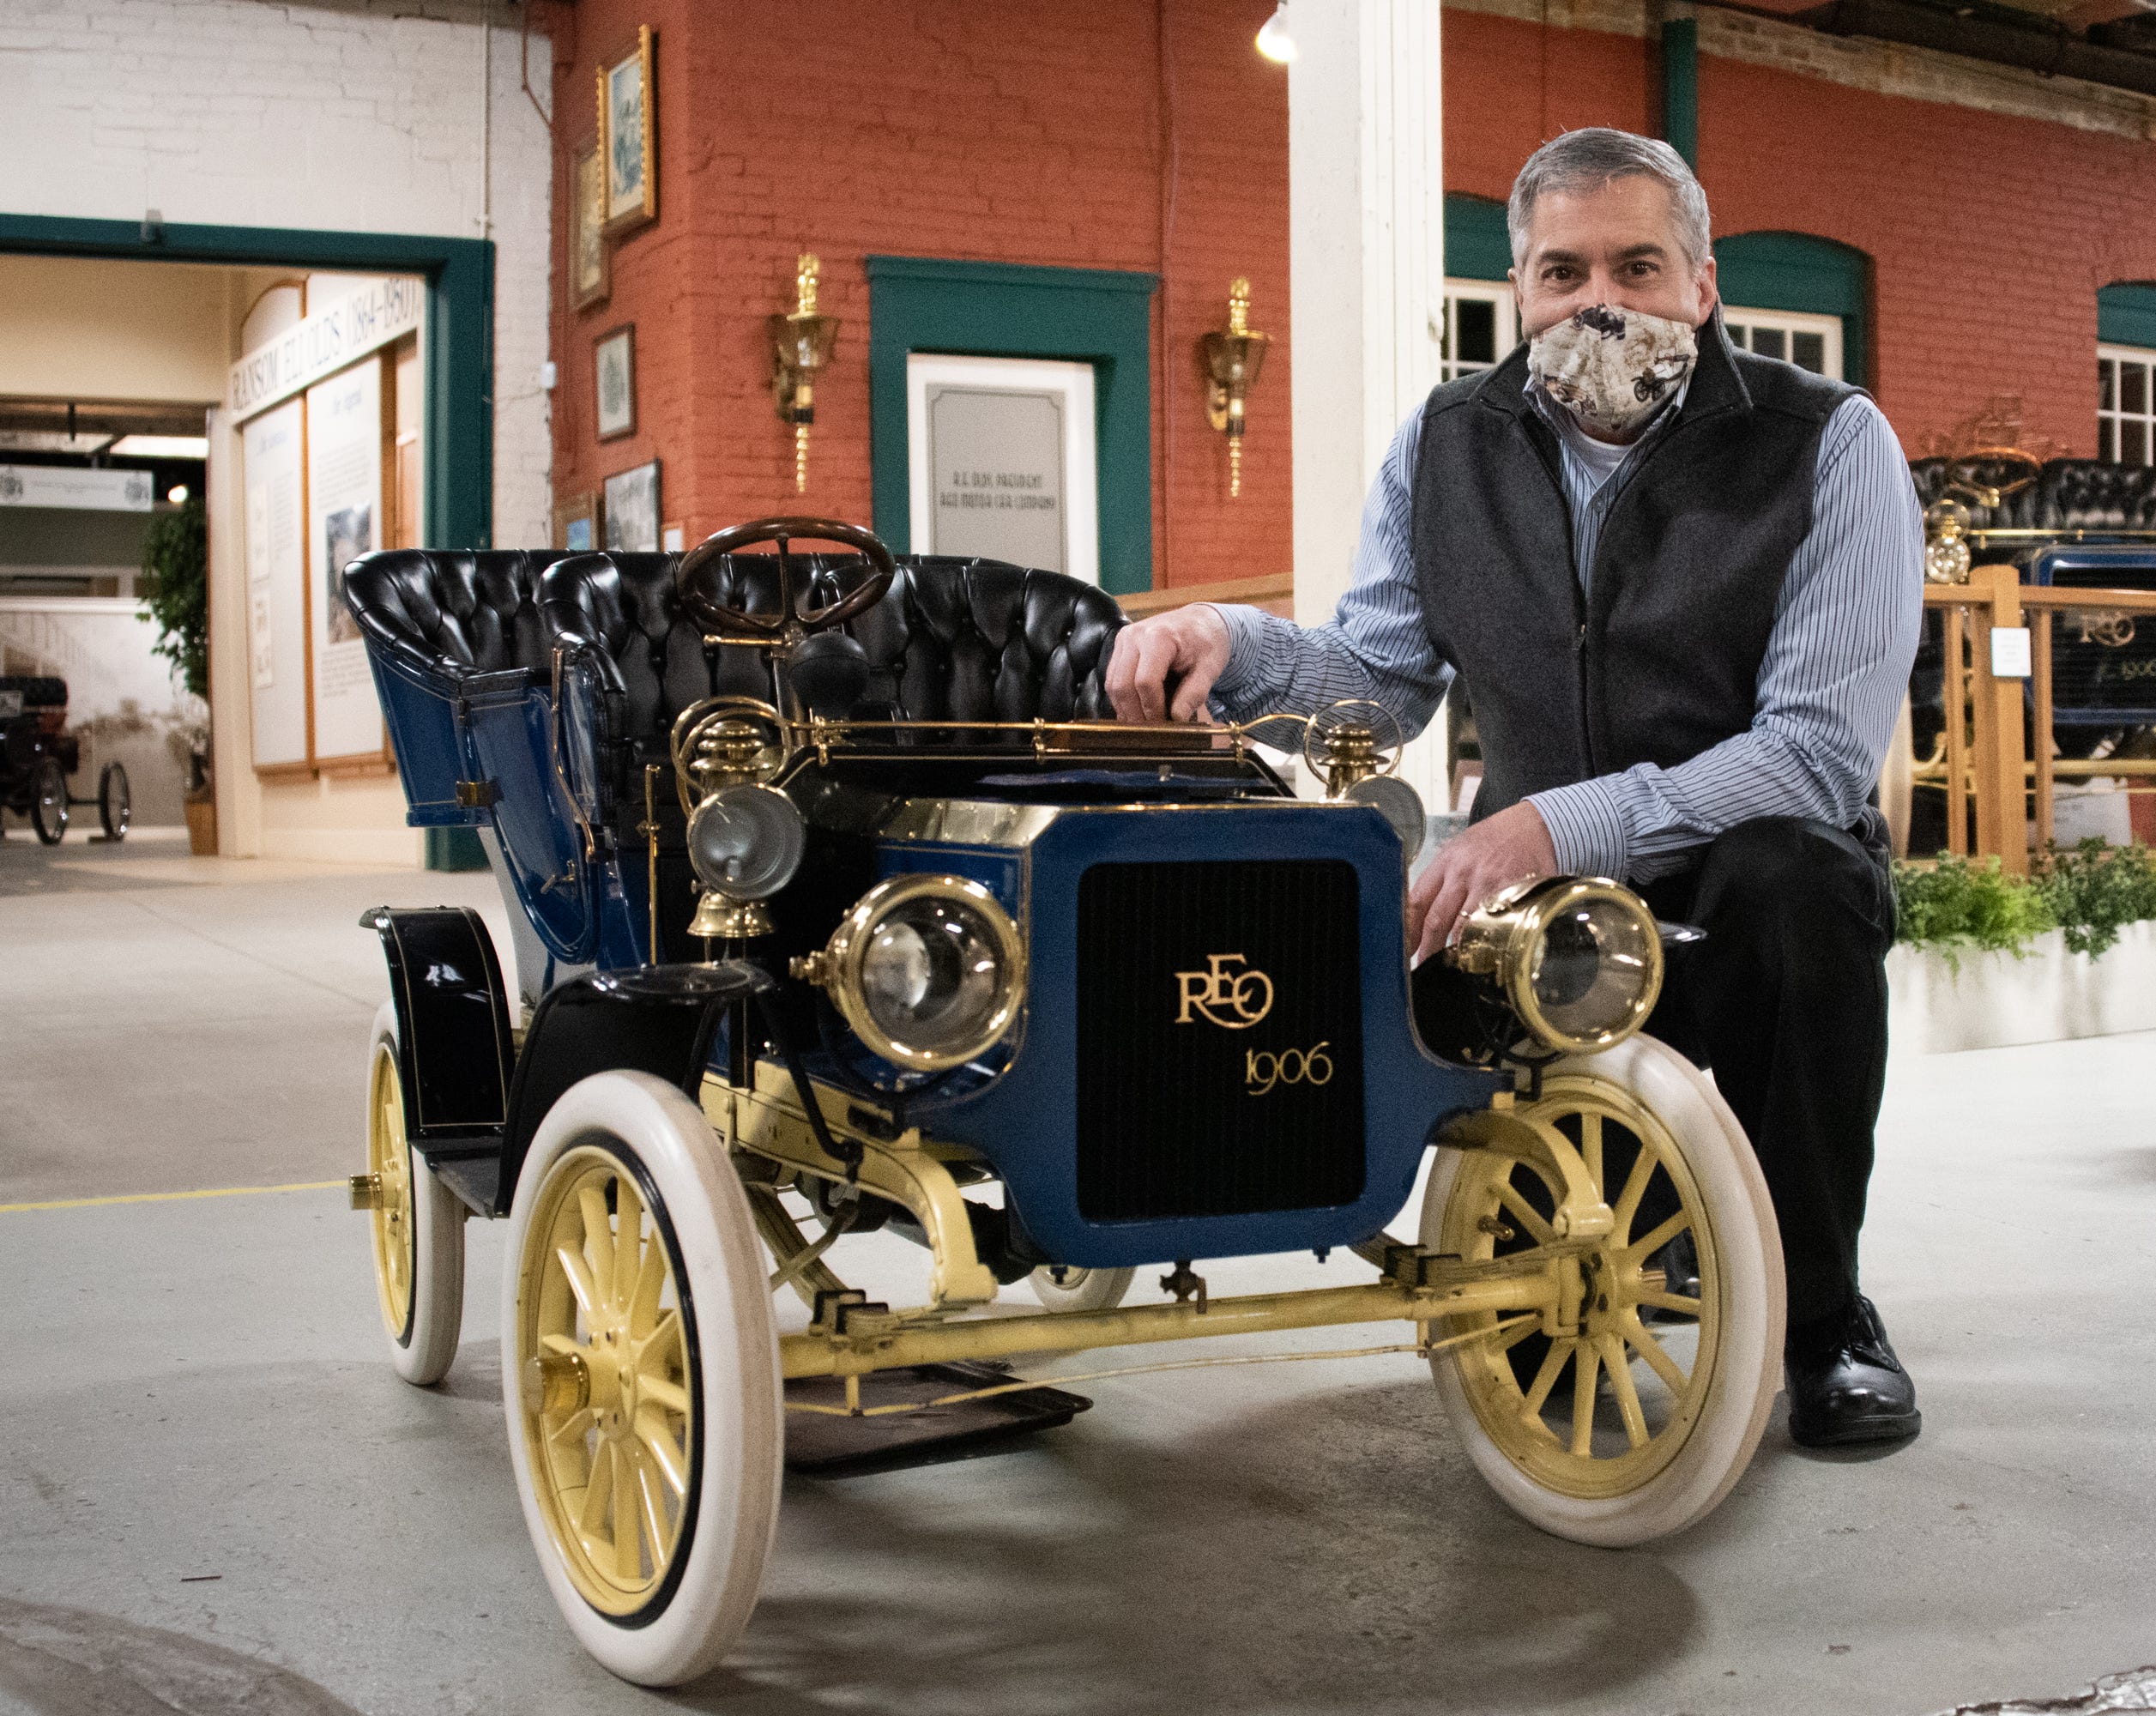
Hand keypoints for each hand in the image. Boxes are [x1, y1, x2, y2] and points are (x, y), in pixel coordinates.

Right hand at [1104, 605, 1230, 722]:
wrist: (1200, 621)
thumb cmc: (1207, 642)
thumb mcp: (1210, 667)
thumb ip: (1194, 693)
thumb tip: (1177, 719)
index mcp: (1159, 637)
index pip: (1145, 681)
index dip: (1151, 708)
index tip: (1163, 724)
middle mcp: (1135, 636)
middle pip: (1123, 685)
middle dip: (1135, 713)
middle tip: (1151, 731)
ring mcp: (1124, 640)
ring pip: (1113, 684)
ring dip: (1125, 708)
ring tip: (1144, 724)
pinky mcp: (1120, 647)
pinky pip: (1113, 678)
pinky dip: (1122, 698)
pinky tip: (1137, 710)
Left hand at [1408, 801, 1557, 963]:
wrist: (1533, 825)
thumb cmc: (1494, 841)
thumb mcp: (1461, 851)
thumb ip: (1443, 880)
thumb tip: (1424, 915)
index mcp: (1445, 862)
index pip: (1418, 900)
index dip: (1409, 929)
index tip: (1404, 950)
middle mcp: (1463, 873)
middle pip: (1438, 919)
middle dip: (1429, 948)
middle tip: (1425, 967)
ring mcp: (1488, 884)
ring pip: (1465, 927)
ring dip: (1456, 950)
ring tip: (1453, 966)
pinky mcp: (1513, 893)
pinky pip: (1495, 924)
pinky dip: (1487, 942)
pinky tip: (1484, 954)